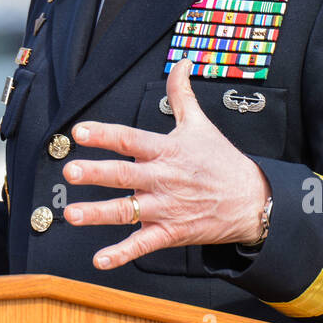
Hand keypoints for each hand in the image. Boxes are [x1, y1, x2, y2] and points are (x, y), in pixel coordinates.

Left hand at [62, 57, 271, 269]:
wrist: (252, 200)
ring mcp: (166, 208)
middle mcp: (163, 179)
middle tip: (70, 171)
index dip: (104, 134)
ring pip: (127, 211)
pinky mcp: (171, 232)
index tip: (79, 131)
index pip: (130, 138)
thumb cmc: (222, 161)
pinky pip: (142, 244)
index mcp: (167, 150)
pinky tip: (100, 259)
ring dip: (98, 213)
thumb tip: (180, 62)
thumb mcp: (201, 124)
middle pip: (124, 174)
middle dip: (95, 173)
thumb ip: (182, 94)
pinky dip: (121, 254)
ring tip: (72, 213)